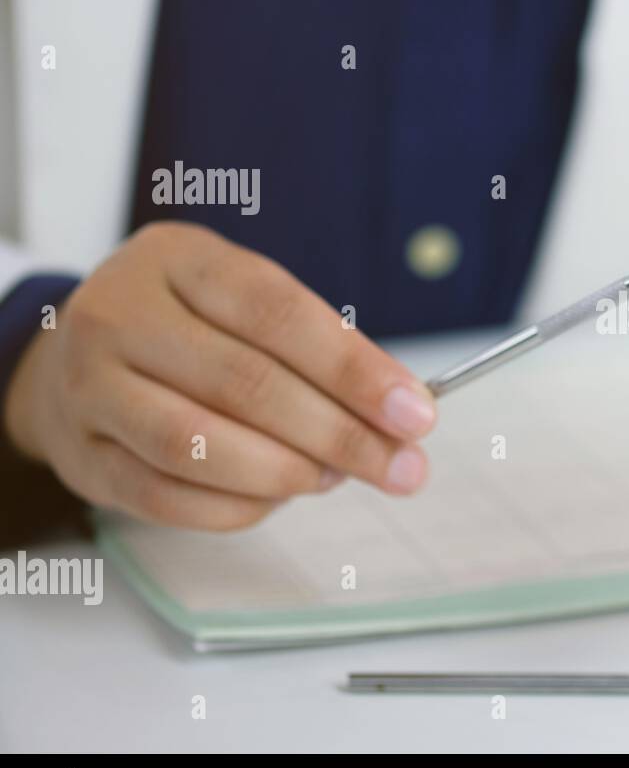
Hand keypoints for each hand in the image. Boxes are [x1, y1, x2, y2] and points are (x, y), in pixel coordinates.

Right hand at [4, 222, 436, 528]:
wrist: (72, 359)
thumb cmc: (191, 329)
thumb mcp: (246, 304)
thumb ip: (318, 346)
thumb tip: (402, 409)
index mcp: (177, 260)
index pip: (277, 313)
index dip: (355, 369)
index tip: (417, 413)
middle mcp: (120, 315)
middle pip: (245, 384)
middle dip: (340, 434)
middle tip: (402, 466)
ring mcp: (90, 387)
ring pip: (198, 445)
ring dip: (287, 473)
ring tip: (336, 476)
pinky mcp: (82, 456)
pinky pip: (166, 498)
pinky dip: (238, 507)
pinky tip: (279, 498)